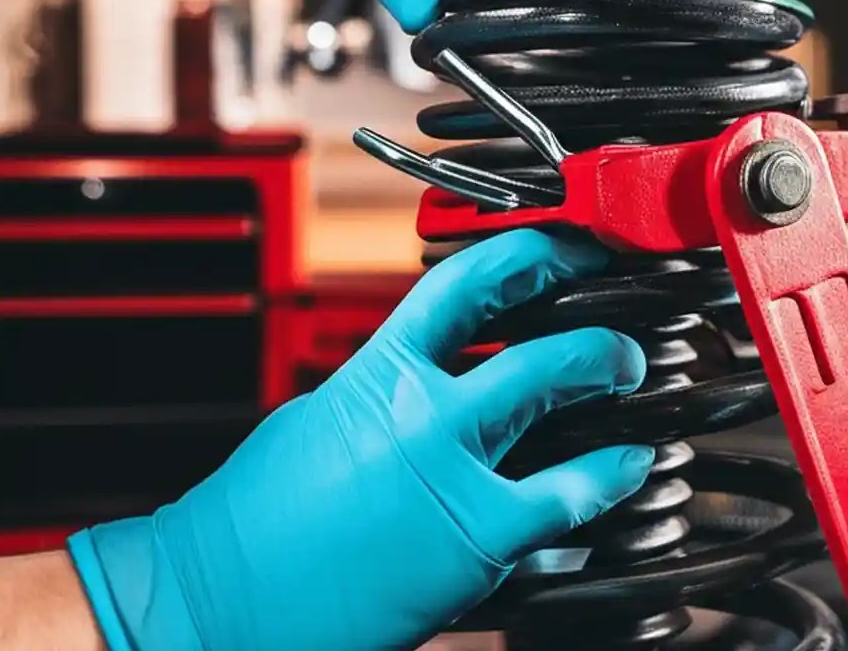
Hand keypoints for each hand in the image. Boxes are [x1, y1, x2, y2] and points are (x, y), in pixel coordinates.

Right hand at [68, 230, 654, 650]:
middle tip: (620, 330)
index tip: (566, 248)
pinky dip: (609, 475)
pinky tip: (629, 466)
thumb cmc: (252, 520)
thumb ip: (382, 391)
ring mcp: (454, 472)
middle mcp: (421, 410)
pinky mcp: (478, 539)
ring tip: (631, 374)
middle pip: (537, 343)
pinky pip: (569, 497)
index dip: (531, 256)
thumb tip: (426, 379)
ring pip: (560, 395)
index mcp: (376, 371)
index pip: (467, 285)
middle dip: (595, 328)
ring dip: (610, 376)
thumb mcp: (317, 420)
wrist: (216, 598)